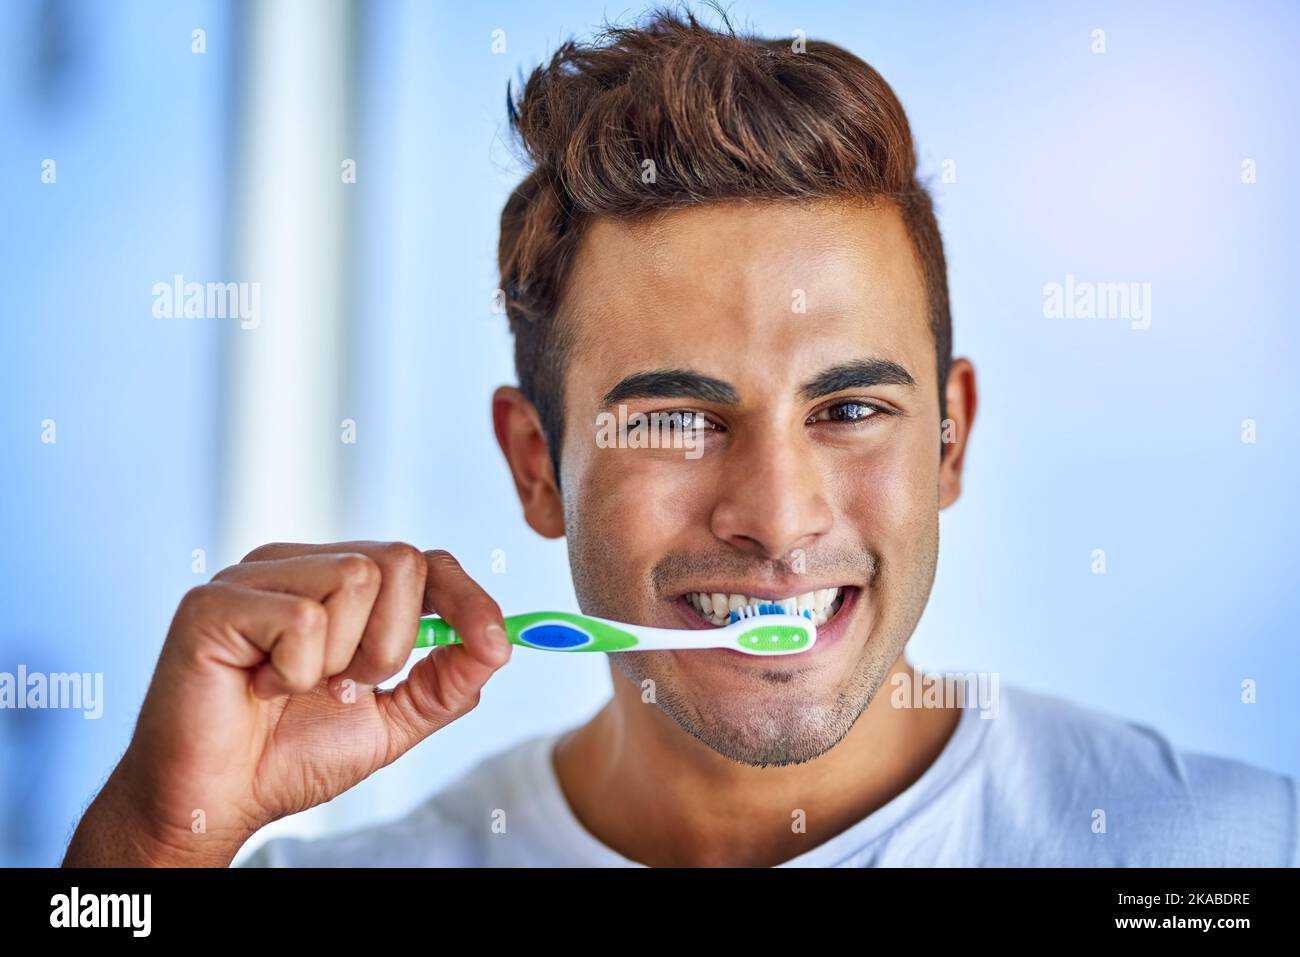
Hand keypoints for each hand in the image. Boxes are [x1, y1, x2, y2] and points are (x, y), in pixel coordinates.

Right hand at [62, 542, 510, 866]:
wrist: (215, 802)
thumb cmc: (287, 755)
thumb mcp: (391, 721)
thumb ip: (445, 682)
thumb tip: (498, 644)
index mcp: (336, 583)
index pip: (422, 561)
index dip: (467, 598)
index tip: (495, 644)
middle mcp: (297, 566)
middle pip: (400, 560)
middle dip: (393, 643)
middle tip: (344, 685)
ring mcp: (253, 576)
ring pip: (357, 579)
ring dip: (343, 658)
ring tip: (297, 687)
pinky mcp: (214, 602)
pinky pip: (302, 618)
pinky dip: (294, 672)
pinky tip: (259, 688)